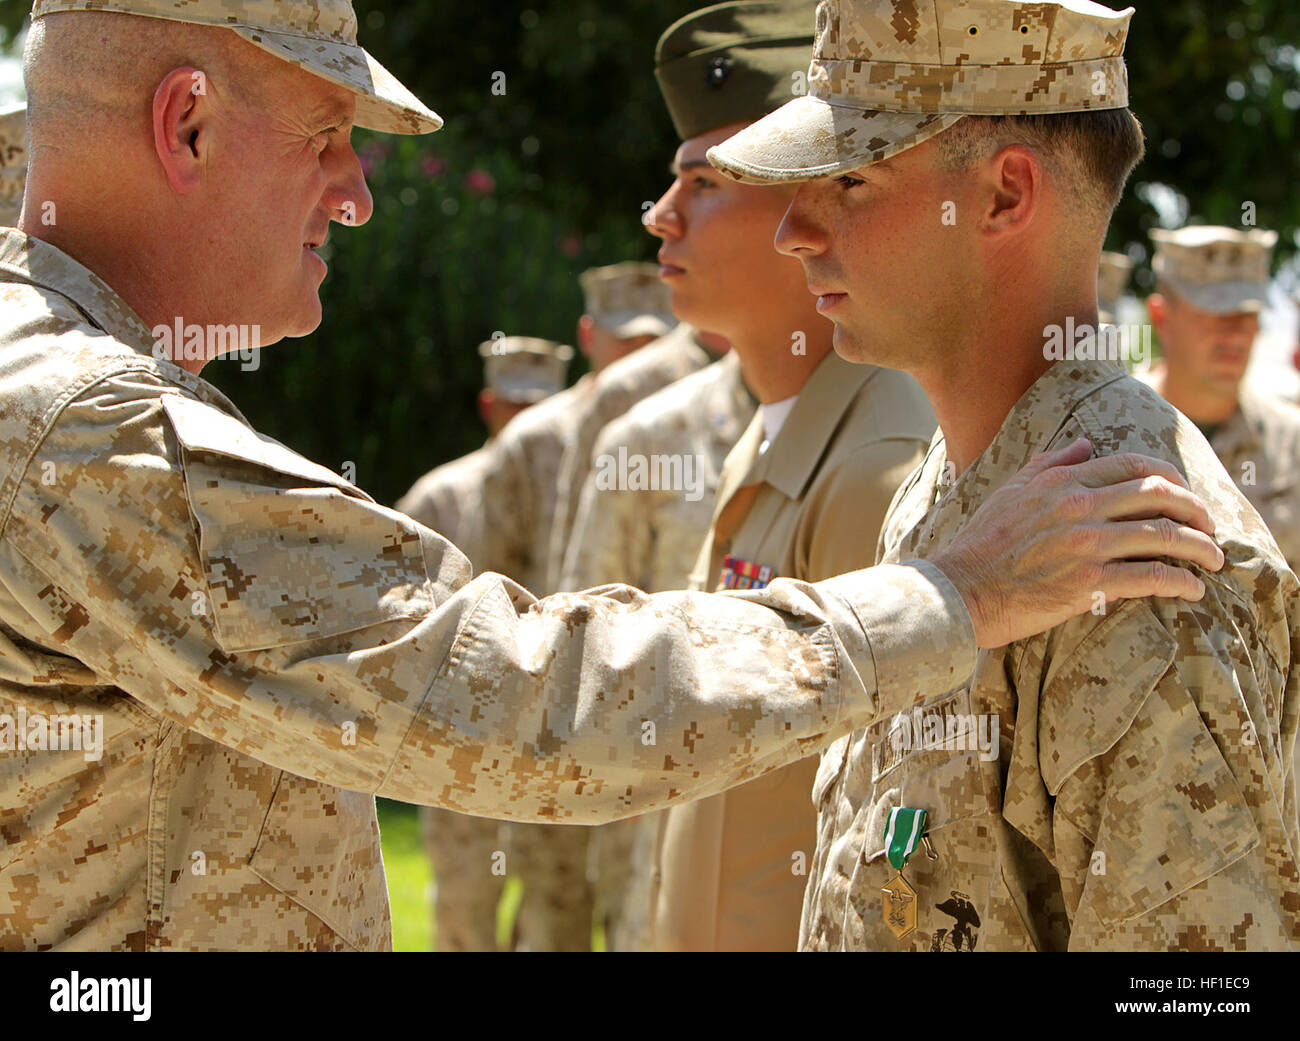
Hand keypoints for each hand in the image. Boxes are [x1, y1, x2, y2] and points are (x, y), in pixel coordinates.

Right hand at [931, 438, 1222, 648]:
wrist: (960, 589)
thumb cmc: (981, 544)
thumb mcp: (1011, 490)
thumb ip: (1050, 463)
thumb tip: (1084, 442)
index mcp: (1063, 482)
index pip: (1134, 467)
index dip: (1172, 478)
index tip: (1185, 496)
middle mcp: (1079, 506)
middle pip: (1160, 495)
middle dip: (1196, 509)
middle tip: (1210, 526)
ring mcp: (1086, 544)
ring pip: (1165, 535)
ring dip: (1200, 547)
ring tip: (1214, 560)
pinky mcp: (1089, 583)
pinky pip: (1151, 577)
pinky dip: (1181, 582)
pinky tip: (1192, 589)